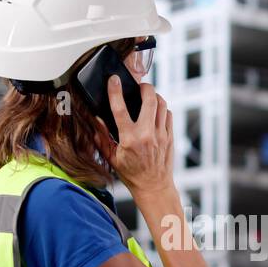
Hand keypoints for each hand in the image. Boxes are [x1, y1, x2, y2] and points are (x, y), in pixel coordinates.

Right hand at [102, 75, 173, 197]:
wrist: (153, 186)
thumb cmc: (132, 174)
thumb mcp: (112, 157)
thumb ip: (102, 137)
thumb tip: (97, 120)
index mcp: (129, 140)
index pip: (120, 109)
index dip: (115, 91)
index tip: (113, 80)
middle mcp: (147, 135)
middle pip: (150, 100)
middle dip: (145, 87)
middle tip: (140, 85)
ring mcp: (161, 135)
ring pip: (162, 104)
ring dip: (155, 96)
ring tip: (148, 97)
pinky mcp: (170, 137)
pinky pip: (168, 115)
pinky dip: (162, 109)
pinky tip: (156, 111)